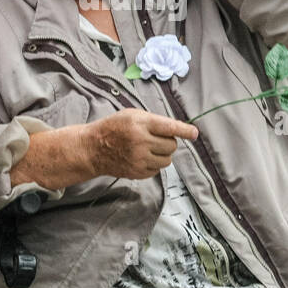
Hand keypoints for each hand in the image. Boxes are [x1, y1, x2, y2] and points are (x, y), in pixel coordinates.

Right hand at [83, 109, 197, 179]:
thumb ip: (154, 120)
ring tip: (149, 148)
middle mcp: (141, 141)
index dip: (184, 131)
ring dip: (163, 154)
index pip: (169, 127)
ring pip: (168, 159)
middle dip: (168, 142)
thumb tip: (178, 129)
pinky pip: (158, 169)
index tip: (194, 133)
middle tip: (155, 138)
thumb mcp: (132, 115)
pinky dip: (154, 163)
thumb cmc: (114, 128)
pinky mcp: (138, 172)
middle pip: (172, 145)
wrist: (94, 148)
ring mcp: (139, 159)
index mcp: (141, 123)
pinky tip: (141, 157)